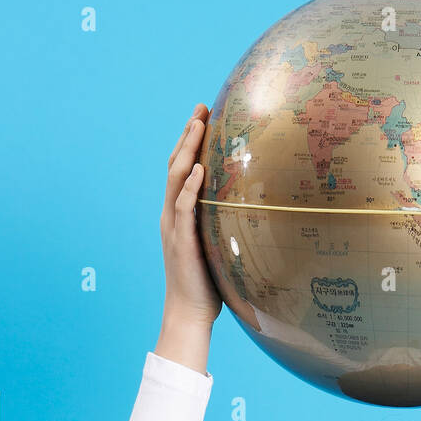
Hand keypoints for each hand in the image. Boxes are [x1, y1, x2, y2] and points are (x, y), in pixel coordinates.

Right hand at [159, 104, 222, 328]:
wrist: (188, 313)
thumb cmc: (206, 285)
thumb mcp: (215, 247)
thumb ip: (222, 226)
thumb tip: (248, 212)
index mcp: (179, 215)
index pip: (182, 171)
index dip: (190, 143)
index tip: (202, 117)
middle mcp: (171, 215)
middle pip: (176, 166)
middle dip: (187, 135)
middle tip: (200, 107)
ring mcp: (173, 227)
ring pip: (176, 180)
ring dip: (187, 150)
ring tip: (197, 125)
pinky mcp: (181, 241)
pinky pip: (184, 208)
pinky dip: (190, 187)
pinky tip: (199, 169)